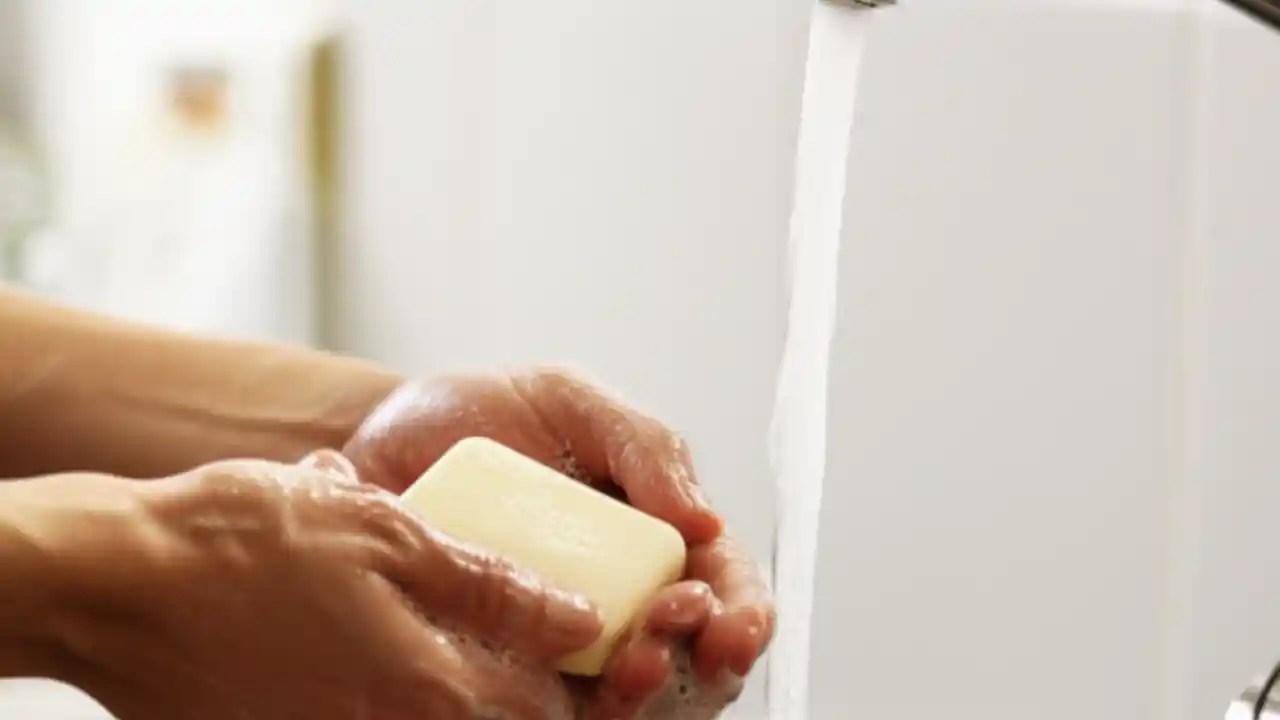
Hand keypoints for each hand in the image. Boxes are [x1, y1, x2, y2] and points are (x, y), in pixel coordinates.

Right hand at [26, 452, 601, 719]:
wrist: (117, 582)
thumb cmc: (248, 543)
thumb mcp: (386, 537)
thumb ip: (489, 587)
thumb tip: (578, 617)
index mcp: (426, 688)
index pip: (543, 707)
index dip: (578, 675)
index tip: (585, 641)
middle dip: (523, 684)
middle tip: (517, 631)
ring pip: (431, 718)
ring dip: (453, 680)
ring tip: (427, 618)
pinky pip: (368, 716)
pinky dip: (390, 686)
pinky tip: (364, 630)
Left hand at [343, 368, 774, 717]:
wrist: (382, 441)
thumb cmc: (482, 415)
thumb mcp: (568, 402)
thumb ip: (641, 444)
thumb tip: (705, 521)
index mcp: (652, 534)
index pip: (725, 585)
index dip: (744, 616)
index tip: (729, 628)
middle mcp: (621, 596)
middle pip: (691, 660)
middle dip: (690, 668)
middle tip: (654, 651)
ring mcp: (565, 640)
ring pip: (630, 701)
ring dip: (640, 702)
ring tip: (621, 676)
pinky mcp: (508, 669)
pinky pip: (548, 714)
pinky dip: (563, 717)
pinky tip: (550, 700)